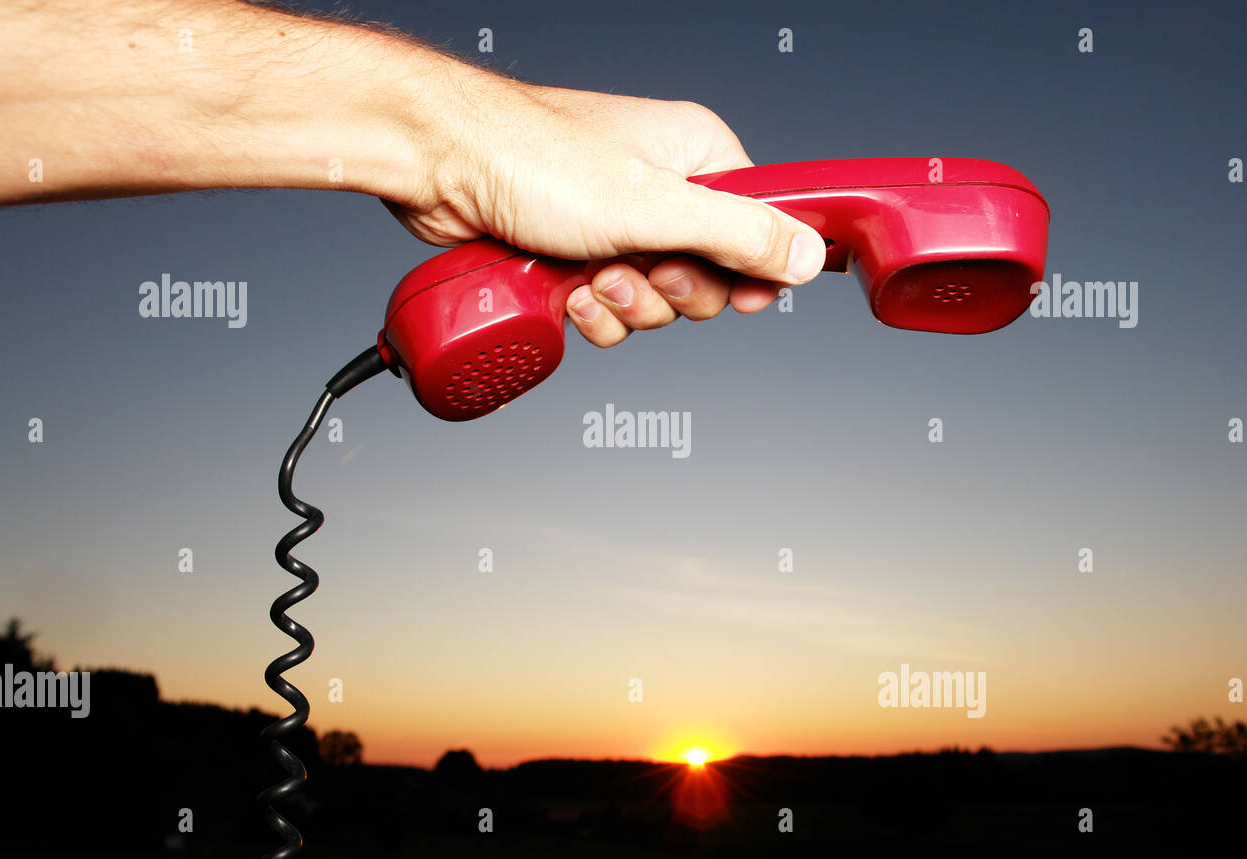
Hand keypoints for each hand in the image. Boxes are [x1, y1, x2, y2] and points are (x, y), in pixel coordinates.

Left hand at [386, 74, 827, 347]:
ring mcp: (618, 225)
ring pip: (655, 302)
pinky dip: (590, 313)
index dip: (750, 271)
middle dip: (669, 293)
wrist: (439, 165)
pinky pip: (609, 308)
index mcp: (697, 157)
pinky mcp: (578, 254)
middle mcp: (662, 189)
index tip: (734, 293)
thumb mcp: (654, 204)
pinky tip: (564, 292)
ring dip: (622, 307)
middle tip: (635, 270)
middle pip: (709, 277)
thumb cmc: (533, 159)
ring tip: (587, 278)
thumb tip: (807, 255)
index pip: (760, 228)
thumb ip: (738, 232)